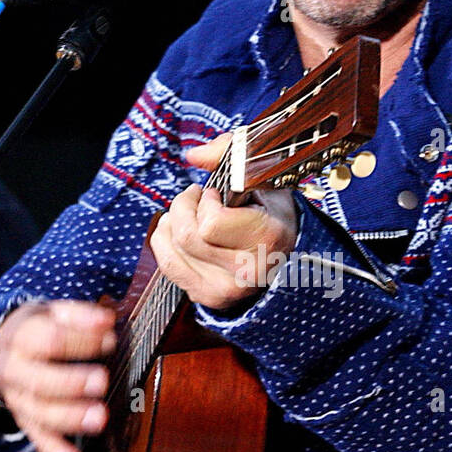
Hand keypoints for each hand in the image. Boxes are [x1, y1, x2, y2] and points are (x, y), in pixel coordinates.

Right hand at [0, 300, 116, 451]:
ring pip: (40, 413)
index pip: (50, 340)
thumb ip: (78, 314)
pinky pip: (38, 439)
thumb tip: (105, 321)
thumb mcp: (51, 311)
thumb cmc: (36, 329)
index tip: (110, 339)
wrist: (1, 348)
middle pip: (40, 380)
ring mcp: (18, 399)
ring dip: (70, 418)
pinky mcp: (26, 421)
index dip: (81, 340)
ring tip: (99, 419)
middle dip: (73, 382)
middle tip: (102, 381)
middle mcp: (15, 371)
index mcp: (22, 338)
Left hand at [149, 134, 298, 309]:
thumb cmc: (272, 212)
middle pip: (186, 236)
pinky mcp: (209, 298)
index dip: (206, 202)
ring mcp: (228, 290)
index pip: (211, 223)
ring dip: (172, 223)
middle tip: (195, 197)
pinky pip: (169, 267)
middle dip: (183, 207)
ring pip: (173, 251)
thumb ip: (230, 153)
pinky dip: (166, 243)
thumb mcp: (261, 177)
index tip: (216, 195)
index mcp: (267, 238)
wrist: (286, 253)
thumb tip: (193, 155)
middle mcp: (248, 270)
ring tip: (188, 213)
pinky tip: (178, 232)